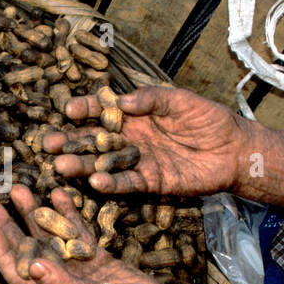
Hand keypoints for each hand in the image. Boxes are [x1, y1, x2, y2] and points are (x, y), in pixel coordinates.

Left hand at [0, 185, 175, 283]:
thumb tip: (32, 266)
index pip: (16, 272)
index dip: (0, 250)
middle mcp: (58, 283)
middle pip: (27, 250)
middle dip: (9, 226)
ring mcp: (77, 270)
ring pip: (49, 237)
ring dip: (34, 215)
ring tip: (20, 191)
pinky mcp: (96, 260)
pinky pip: (76, 233)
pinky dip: (67, 214)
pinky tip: (58, 195)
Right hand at [42, 86, 249, 196]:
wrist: (234, 150)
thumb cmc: (208, 119)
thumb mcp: (179, 100)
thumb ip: (151, 99)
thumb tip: (122, 101)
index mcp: (134, 115)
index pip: (102, 110)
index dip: (84, 109)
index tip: (68, 110)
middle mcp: (130, 138)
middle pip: (94, 140)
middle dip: (71, 141)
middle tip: (49, 144)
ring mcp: (138, 161)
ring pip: (103, 164)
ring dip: (82, 166)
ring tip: (61, 166)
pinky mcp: (150, 182)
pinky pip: (126, 184)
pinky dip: (110, 183)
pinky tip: (94, 182)